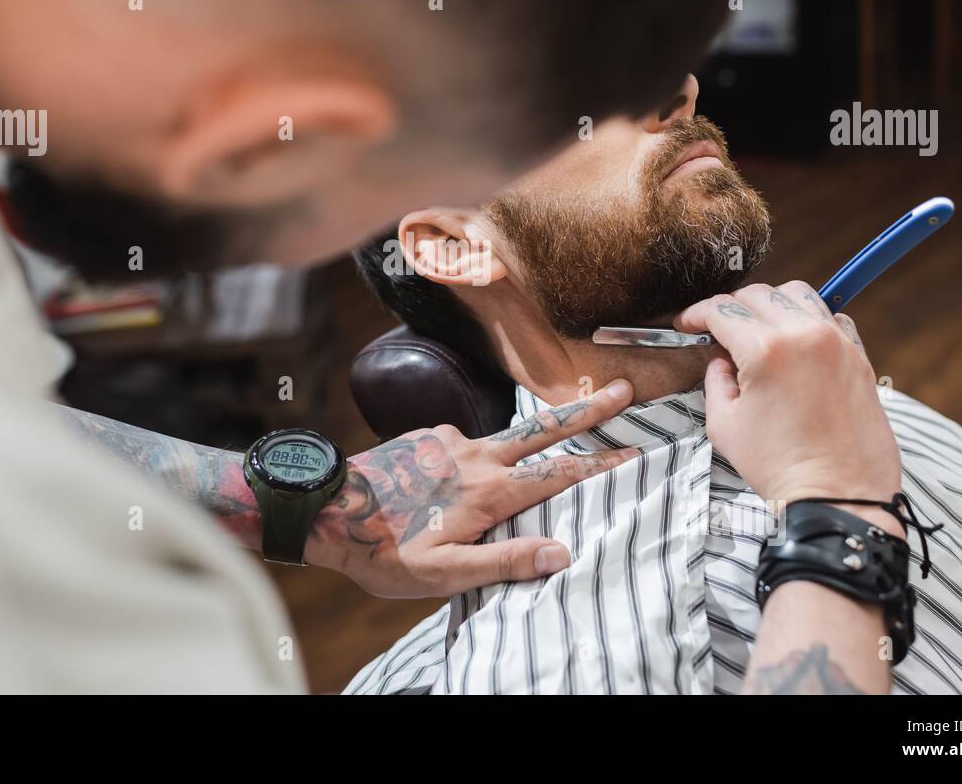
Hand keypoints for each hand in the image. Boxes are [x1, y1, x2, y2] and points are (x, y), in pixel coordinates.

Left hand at [305, 379, 636, 597]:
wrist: (323, 510)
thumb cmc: (383, 551)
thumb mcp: (444, 574)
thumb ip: (505, 561)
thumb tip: (563, 552)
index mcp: (488, 491)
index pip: (559, 474)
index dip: (601, 464)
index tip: (638, 451)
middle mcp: (476, 457)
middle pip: (543, 430)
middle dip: (587, 410)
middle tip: (622, 388)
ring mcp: (449, 442)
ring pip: (506, 434)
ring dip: (538, 429)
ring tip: (554, 430)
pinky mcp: (426, 438)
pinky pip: (466, 443)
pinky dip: (483, 452)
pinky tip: (471, 473)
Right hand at [674, 282, 903, 536]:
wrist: (840, 497)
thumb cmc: (781, 467)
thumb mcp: (725, 425)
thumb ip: (716, 380)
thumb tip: (721, 360)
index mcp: (766, 350)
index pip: (722, 309)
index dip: (697, 313)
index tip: (689, 323)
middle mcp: (805, 336)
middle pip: (759, 294)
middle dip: (731, 307)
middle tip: (720, 329)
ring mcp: (838, 343)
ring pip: (799, 294)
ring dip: (772, 304)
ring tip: (760, 330)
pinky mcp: (860, 357)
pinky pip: (833, 318)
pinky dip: (810, 321)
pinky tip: (798, 345)